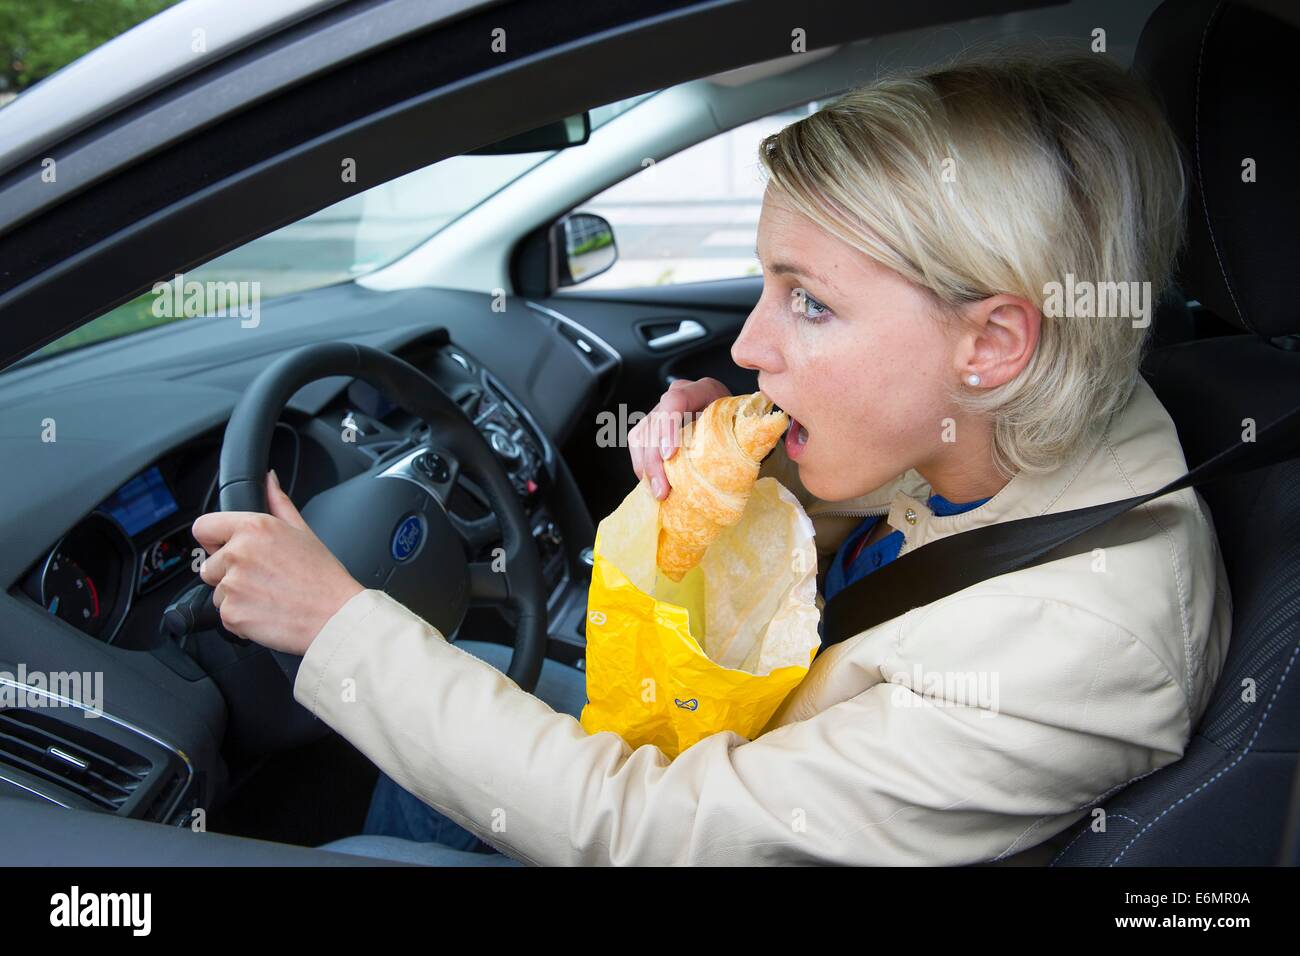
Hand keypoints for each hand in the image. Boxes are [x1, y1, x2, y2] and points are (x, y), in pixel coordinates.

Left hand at [191, 470, 364, 655]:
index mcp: (253, 528)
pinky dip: (242, 618)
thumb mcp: (303, 531)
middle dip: (229, 574)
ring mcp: (232, 585)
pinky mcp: (231, 613)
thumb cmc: (322, 577)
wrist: (334, 616)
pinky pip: (226, 616)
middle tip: (262, 579)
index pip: (203, 528)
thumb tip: (269, 480)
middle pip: (210, 565)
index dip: (214, 540)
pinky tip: (267, 612)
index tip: (226, 549)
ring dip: (237, 597)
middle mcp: (237, 554)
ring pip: (218, 592)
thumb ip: (278, 502)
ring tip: (269, 597)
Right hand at [628, 377, 730, 499]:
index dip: (668, 427)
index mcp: (704, 389)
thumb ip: (733, 441)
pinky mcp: (651, 425)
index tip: (670, 455)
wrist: (734, 424)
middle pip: (655, 422)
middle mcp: (678, 395)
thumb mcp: (742, 430)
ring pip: (642, 435)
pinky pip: (638, 444)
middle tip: (662, 489)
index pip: (676, 400)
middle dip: (654, 460)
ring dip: (647, 467)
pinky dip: (643, 466)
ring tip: (658, 492)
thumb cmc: (739, 428)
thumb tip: (725, 471)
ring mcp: (662, 409)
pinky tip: (652, 483)